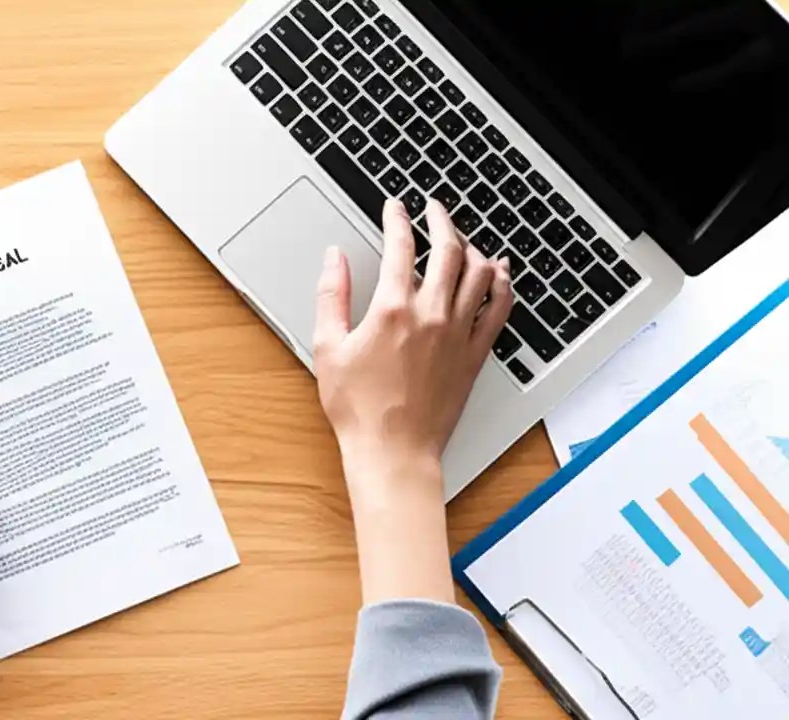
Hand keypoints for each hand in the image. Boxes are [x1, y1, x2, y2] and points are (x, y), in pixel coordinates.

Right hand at [313, 199, 511, 476]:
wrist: (392, 450)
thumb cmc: (357, 408)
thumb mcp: (327, 346)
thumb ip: (331, 295)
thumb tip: (334, 258)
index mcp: (392, 310)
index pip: (400, 246)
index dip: (398, 218)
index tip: (395, 206)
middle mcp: (431, 315)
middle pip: (448, 249)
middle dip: (441, 220)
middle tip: (433, 209)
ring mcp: (458, 334)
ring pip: (478, 273)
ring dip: (472, 246)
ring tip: (462, 238)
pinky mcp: (474, 355)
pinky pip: (499, 309)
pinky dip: (502, 284)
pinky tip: (498, 273)